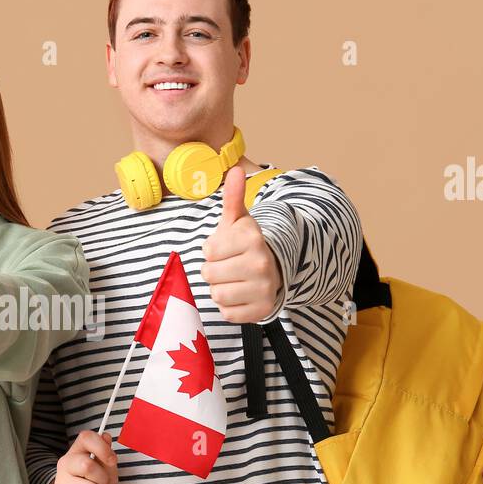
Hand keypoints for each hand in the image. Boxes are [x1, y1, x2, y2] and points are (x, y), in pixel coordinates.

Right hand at [44, 431, 118, 483]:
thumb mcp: (105, 468)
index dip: (102, 447)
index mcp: (76, 451)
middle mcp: (66, 464)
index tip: (112, 460)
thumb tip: (106, 436)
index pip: (86, 437)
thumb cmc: (93, 483)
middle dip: (103, 477)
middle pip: (87, 465)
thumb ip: (106, 455)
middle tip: (102, 481)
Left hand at [201, 166, 283, 323]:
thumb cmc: (246, 244)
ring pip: (217, 295)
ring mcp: (263, 288)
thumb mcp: (238, 220)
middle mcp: (261, 262)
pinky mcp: (262, 310)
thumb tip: (234, 170)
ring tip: (234, 280)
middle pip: (209, 274)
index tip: (225, 248)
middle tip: (229, 266)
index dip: (211, 250)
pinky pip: (227, 313)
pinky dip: (230, 307)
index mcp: (252, 238)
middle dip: (213, 271)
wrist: (274, 269)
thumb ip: (233, 197)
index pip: (208, 251)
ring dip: (220, 289)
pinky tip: (241, 294)